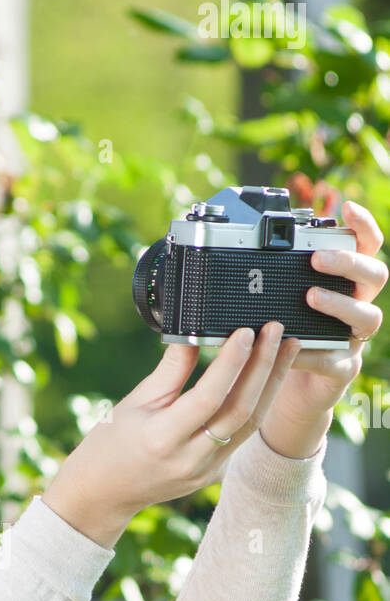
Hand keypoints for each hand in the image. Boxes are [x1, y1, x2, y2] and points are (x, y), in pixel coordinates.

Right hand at [42, 321, 299, 547]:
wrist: (102, 494)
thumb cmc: (109, 443)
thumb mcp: (134, 402)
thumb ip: (171, 370)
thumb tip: (197, 331)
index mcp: (162, 439)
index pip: (208, 397)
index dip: (231, 363)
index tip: (246, 331)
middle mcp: (189, 459)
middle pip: (240, 411)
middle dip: (264, 368)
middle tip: (278, 331)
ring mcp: (205, 470)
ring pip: (250, 424)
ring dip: (272, 384)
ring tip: (288, 348)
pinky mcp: (214, 473)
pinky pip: (243, 435)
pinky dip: (258, 402)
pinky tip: (268, 377)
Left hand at [259, 199, 386, 457]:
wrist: (284, 392)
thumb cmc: (278, 338)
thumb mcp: (271, 305)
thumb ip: (264, 284)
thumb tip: (225, 259)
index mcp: (343, 282)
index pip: (366, 246)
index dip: (363, 225)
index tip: (347, 207)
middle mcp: (356, 305)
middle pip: (375, 274)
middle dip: (348, 262)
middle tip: (317, 259)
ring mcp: (354, 339)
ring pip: (368, 316)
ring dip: (339, 304)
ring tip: (311, 297)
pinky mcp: (343, 370)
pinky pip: (339, 360)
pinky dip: (316, 353)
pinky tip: (296, 348)